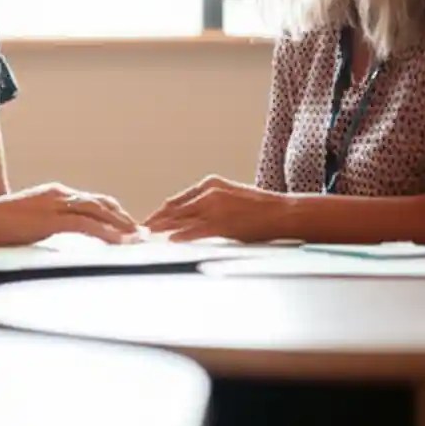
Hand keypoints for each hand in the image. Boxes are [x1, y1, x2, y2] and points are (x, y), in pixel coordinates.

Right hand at [0, 183, 140, 244]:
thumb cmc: (0, 224)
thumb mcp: (31, 221)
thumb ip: (49, 223)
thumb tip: (58, 233)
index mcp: (56, 193)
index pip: (92, 200)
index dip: (114, 212)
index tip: (128, 225)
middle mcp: (60, 194)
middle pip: (102, 203)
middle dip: (124, 218)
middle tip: (142, 232)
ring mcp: (57, 204)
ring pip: (99, 211)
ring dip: (122, 225)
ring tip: (138, 238)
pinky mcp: (52, 219)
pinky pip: (87, 225)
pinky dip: (107, 233)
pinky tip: (119, 242)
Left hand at [145, 175, 292, 242]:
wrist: (285, 213)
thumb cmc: (262, 210)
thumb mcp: (232, 198)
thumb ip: (210, 205)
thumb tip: (191, 219)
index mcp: (210, 184)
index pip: (176, 201)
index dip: (160, 214)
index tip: (148, 223)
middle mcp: (208, 192)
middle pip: (172, 209)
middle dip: (155, 222)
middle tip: (139, 233)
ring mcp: (214, 206)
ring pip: (179, 220)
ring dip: (161, 230)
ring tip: (146, 239)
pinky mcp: (222, 222)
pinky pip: (194, 231)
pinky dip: (179, 236)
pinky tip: (169, 241)